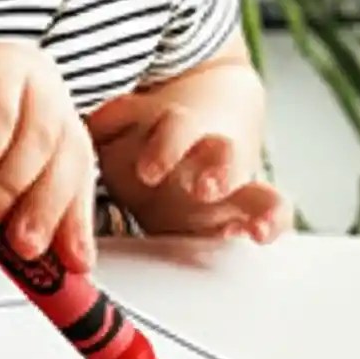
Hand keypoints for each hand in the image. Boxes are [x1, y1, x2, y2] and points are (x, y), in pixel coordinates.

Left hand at [87, 93, 290, 242]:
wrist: (207, 118)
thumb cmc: (152, 133)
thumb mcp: (126, 121)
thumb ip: (111, 121)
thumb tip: (87, 121)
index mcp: (178, 131)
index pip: (176, 130)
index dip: (165, 149)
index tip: (149, 172)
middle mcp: (211, 156)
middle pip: (223, 155)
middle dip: (218, 172)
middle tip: (206, 189)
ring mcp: (235, 185)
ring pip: (257, 189)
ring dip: (258, 208)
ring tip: (255, 229)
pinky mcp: (246, 209)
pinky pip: (272, 215)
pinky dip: (271, 226)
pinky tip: (261, 239)